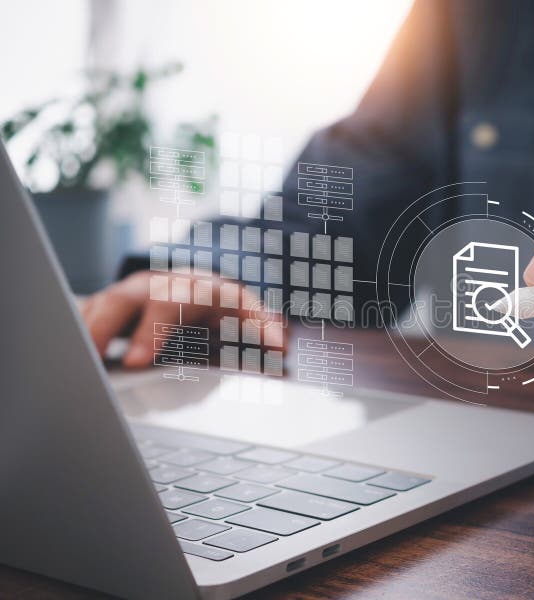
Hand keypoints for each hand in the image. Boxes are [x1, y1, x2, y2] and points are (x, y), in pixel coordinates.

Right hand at [80, 271, 281, 367]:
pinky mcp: (113, 306)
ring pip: (100, 304)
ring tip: (68, 362)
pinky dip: (75, 329)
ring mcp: (132, 294)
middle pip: (123, 300)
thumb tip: (281, 345)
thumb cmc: (226, 308)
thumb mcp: (250, 313)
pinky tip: (64, 355)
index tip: (135, 362)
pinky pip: (88, 312)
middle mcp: (157, 286)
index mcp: (192, 288)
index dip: (152, 333)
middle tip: (89, 361)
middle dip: (104, 328)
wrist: (208, 289)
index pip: (170, 305)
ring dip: (83, 329)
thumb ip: (265, 328)